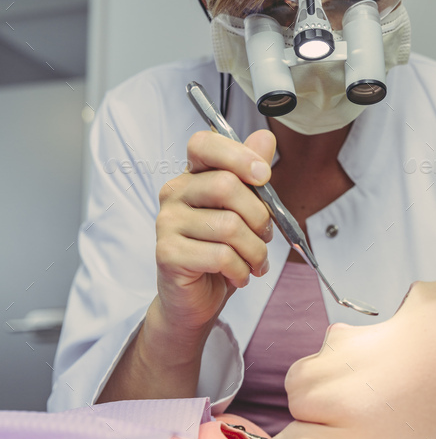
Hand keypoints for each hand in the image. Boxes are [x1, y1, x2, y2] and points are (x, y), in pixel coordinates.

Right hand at [152, 128, 275, 336]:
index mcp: (192, 176)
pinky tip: (239, 276)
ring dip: (254, 250)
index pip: (204, 144)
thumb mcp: (243, 212)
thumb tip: (264, 138)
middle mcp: (175, 193)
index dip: (237, 154)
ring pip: (229, 226)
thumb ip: (252, 176)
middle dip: (259, 216)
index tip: (263, 176)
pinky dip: (241, 270)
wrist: (195, 299)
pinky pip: (220, 256)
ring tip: (254, 262)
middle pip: (226, 186)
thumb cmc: (219, 253)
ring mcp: (167, 223)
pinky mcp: (167, 253)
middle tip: (264, 236)